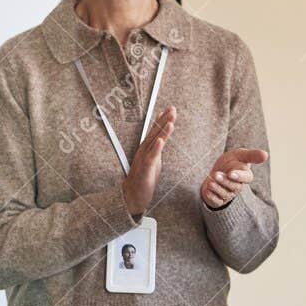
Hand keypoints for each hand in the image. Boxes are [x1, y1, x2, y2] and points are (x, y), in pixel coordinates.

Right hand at [121, 105, 176, 219]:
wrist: (133, 195)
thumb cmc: (144, 178)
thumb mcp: (153, 160)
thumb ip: (157, 148)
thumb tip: (162, 138)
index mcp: (147, 148)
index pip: (155, 131)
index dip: (162, 120)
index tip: (170, 109)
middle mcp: (144, 151)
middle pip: (155, 133)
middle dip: (164, 121)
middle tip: (172, 110)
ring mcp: (143, 159)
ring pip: (154, 142)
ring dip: (162, 131)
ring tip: (170, 122)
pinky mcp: (145, 169)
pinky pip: (151, 157)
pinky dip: (156, 148)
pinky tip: (161, 141)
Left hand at [201, 148, 267, 209]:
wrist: (218, 171)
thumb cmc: (232, 162)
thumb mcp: (240, 155)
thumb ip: (252, 155)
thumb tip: (266, 155)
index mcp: (245, 175)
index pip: (246, 178)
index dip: (239, 176)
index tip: (231, 173)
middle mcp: (238, 186)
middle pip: (234, 186)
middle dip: (224, 181)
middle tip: (216, 174)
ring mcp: (229, 194)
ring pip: (225, 194)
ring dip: (217, 188)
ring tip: (210, 181)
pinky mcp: (219, 200)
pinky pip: (217, 201)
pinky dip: (211, 196)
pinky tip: (207, 189)